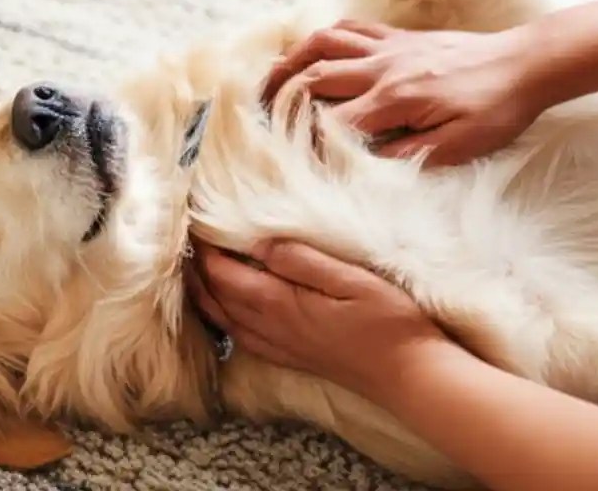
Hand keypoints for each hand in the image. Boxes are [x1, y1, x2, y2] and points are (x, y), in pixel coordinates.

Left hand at [186, 237, 453, 400]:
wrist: (409, 375)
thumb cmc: (389, 321)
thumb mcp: (352, 279)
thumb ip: (303, 261)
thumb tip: (260, 243)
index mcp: (282, 304)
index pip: (225, 274)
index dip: (206, 249)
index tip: (197, 221)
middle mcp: (272, 328)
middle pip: (216, 297)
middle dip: (197, 268)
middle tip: (188, 240)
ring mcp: (280, 346)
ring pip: (223, 319)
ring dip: (205, 294)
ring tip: (195, 270)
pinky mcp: (291, 357)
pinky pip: (241, 338)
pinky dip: (222, 319)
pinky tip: (227, 311)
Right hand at [264, 20, 550, 166]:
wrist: (527, 62)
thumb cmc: (497, 109)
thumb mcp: (458, 147)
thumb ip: (406, 156)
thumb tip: (362, 163)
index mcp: (395, 97)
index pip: (331, 120)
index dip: (303, 141)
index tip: (285, 159)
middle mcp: (384, 66)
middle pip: (314, 74)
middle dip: (278, 95)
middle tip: (254, 115)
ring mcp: (390, 46)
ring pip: (325, 41)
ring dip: (291, 59)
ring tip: (270, 80)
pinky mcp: (400, 36)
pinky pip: (351, 27)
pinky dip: (325, 38)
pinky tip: (315, 52)